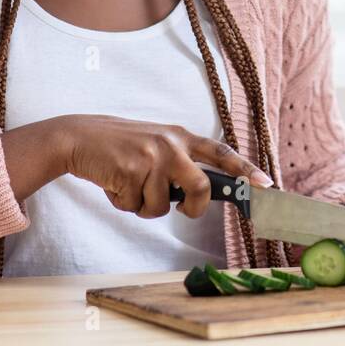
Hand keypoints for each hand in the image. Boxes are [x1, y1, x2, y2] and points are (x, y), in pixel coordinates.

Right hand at [53, 114, 272, 218]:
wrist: (79, 138)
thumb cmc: (120, 147)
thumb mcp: (155, 145)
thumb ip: (178, 162)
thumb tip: (199, 195)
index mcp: (179, 137)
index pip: (220, 151)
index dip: (244, 168)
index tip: (265, 184)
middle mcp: (170, 144)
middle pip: (200, 187)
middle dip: (193, 208)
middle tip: (183, 209)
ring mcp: (150, 156)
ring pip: (162, 206)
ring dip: (144, 206)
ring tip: (129, 185)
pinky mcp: (130, 170)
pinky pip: (137, 207)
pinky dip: (124, 204)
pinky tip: (114, 184)